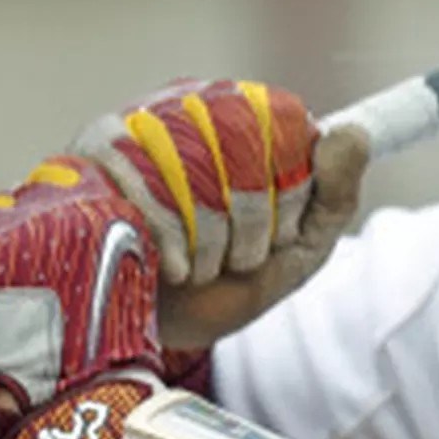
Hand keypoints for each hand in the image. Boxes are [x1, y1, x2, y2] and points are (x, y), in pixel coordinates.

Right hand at [72, 80, 368, 351]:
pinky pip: (143, 186)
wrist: (155, 331)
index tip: (282, 234)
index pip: (283, 119)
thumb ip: (336, 194)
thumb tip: (348, 136)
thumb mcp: (299, 246)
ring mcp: (137, 128)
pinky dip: (171, 241)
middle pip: (241, 137)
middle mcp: (189, 107)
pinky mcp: (90, 160)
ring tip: (206, 267)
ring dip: (212, 234)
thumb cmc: (227, 282)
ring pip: (193, 161)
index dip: (291, 188)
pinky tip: (174, 270)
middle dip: (255, 216)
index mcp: (244, 118)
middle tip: (243, 258)